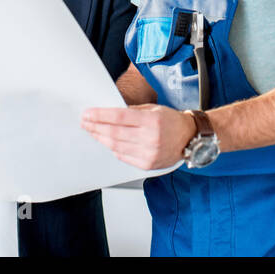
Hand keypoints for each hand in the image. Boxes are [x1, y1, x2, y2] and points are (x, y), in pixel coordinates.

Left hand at [80, 104, 196, 169]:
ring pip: (116, 146)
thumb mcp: (153, 108)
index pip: (119, 117)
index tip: (87, 114)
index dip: (100, 115)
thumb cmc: (171, 121)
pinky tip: (108, 142)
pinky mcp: (147, 164)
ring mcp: (149, 153)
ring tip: (93, 132)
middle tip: (85, 122)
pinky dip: (113, 149)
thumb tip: (108, 113)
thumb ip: (131, 111)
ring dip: (101, 138)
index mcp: (152, 120)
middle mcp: (151, 138)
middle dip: (96, 127)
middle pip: (114, 133)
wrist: (189, 138)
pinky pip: (124, 156)